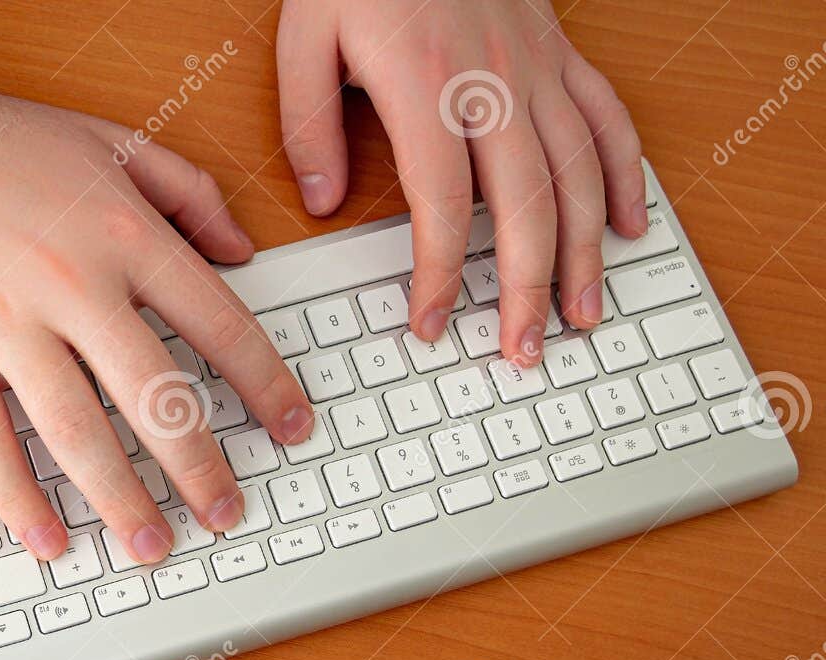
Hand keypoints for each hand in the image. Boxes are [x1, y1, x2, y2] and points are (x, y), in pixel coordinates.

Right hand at [0, 47, 312, 563]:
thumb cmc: (2, 143)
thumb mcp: (116, 142)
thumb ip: (191, 193)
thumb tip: (244, 252)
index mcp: (126, 234)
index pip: (220, 324)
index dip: (266, 384)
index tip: (292, 426)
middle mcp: (74, 284)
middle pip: (155, 397)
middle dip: (199, 469)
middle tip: (225, 513)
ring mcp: (7, 324)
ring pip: (77, 433)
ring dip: (119, 502)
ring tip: (151, 547)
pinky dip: (16, 500)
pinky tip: (47, 539)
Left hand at [277, 0, 647, 364]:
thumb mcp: (305, 36)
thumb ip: (309, 124)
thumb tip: (321, 203)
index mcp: (427, 90)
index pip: (443, 209)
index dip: (441, 276)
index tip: (432, 322)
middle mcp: (494, 84)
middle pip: (525, 206)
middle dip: (528, 288)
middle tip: (523, 350)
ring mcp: (537, 69)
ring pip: (577, 174)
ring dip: (585, 252)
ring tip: (581, 315)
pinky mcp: (559, 53)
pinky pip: (606, 120)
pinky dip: (623, 176)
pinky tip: (625, 228)